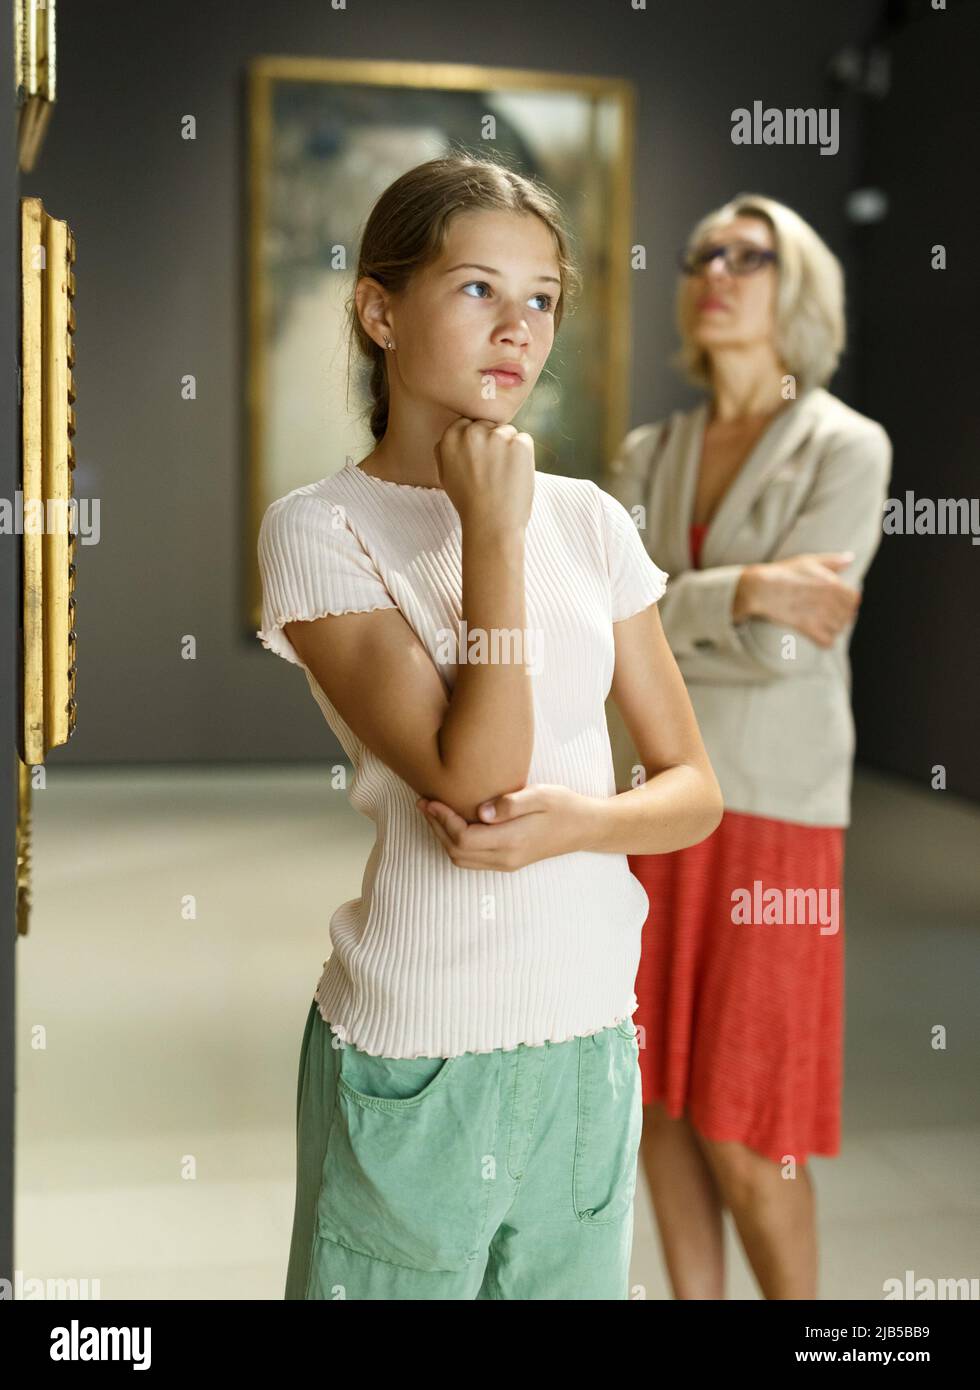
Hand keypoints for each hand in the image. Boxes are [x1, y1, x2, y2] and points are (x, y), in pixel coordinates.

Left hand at [416, 784, 592, 870]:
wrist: (586, 828)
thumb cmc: (564, 806)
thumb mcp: (542, 795)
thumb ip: (512, 803)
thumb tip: (482, 811)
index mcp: (512, 841)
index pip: (464, 837)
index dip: (442, 820)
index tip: (431, 799)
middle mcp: (506, 857)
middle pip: (456, 851)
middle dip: (436, 828)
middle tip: (423, 803)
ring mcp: (507, 863)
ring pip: (461, 859)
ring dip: (442, 837)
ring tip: (432, 812)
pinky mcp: (508, 861)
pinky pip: (472, 859)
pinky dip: (455, 843)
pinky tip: (453, 823)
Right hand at [433, 418, 534, 531]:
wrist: (491, 524)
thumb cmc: (469, 504)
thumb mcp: (445, 476)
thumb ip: (446, 450)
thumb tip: (456, 432)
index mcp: (450, 437)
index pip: (468, 424)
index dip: (476, 443)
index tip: (480, 461)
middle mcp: (472, 432)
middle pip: (488, 425)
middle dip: (492, 442)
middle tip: (492, 471)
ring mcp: (497, 436)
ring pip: (507, 432)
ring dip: (509, 448)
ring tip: (503, 476)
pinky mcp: (519, 443)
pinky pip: (524, 440)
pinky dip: (524, 456)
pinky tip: (514, 476)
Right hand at [741, 552, 859, 646]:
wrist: (762, 589)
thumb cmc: (784, 573)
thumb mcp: (809, 561)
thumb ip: (833, 561)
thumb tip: (850, 558)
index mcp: (833, 583)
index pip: (854, 600)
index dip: (847, 603)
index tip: (837, 604)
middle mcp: (829, 600)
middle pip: (847, 616)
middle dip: (839, 617)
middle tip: (825, 615)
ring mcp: (819, 615)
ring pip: (838, 630)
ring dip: (831, 629)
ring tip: (819, 624)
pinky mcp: (807, 629)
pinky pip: (827, 642)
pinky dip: (824, 641)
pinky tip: (816, 635)